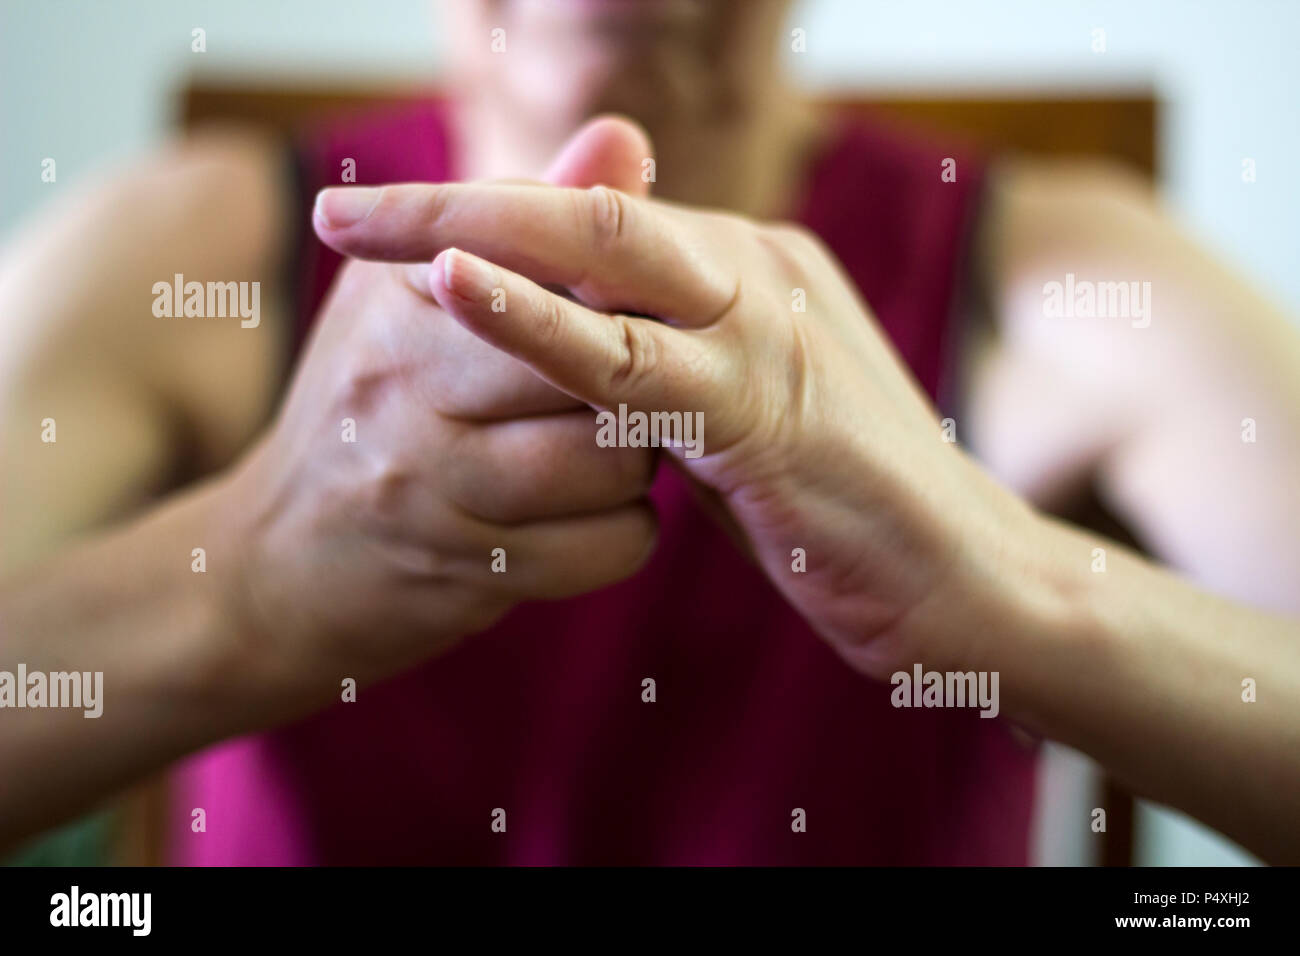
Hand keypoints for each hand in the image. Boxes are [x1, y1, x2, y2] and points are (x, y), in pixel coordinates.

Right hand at [215, 119, 660, 706]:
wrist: (275, 562)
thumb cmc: (364, 408)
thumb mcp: (410, 296)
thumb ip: (519, 221)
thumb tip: (626, 137)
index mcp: (401, 300)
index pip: (549, 268)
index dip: (617, 295)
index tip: (636, 311)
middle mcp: (406, 389)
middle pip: (592, 368)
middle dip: (639, 379)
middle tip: (644, 384)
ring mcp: (433, 490)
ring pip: (612, 463)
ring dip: (639, 462)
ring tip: (617, 450)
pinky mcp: (470, 574)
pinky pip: (609, 548)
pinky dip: (626, 534)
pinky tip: (597, 516)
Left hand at [315, 168, 1043, 678]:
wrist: (972, 583)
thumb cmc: (849, 511)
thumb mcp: (744, 425)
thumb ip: (672, 379)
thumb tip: (591, 368)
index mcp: (751, 273)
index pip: (603, 222)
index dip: (494, 220)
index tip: (395, 235)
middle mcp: (759, 275)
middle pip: (592, 208)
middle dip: (458, 200)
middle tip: (345, 213)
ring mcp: (769, 334)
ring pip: (605, 253)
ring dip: (473, 231)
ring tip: (362, 228)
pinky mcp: (768, 412)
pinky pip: (631, 355)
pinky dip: (535, 317)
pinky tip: (453, 285)